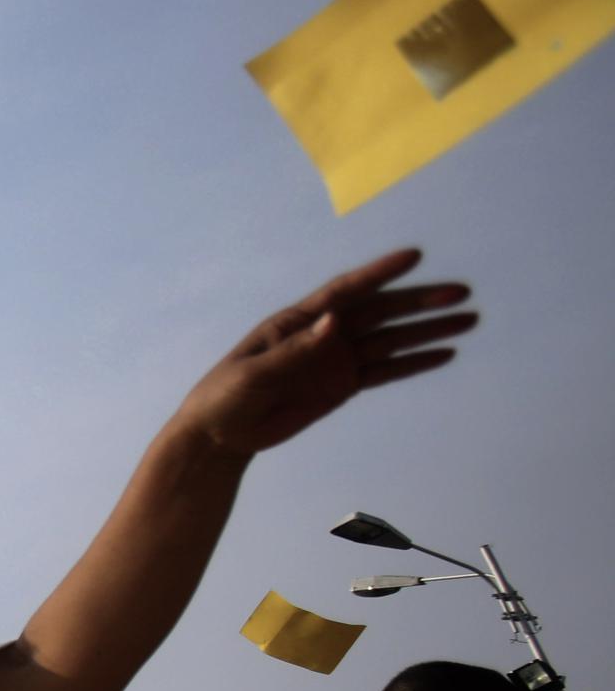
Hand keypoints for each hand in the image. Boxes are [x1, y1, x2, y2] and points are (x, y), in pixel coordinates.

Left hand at [174, 249, 474, 457]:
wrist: (221, 434)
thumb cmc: (226, 395)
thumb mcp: (254, 373)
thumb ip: (295, 351)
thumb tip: (333, 321)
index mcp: (299, 320)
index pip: (346, 290)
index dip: (380, 273)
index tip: (415, 256)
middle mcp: (325, 333)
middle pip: (381, 312)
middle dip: (420, 302)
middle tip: (461, 293)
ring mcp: (337, 359)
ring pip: (392, 340)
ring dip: (429, 330)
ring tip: (469, 320)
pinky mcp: (344, 385)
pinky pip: (387, 372)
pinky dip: (415, 363)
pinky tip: (445, 353)